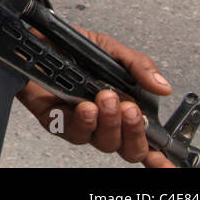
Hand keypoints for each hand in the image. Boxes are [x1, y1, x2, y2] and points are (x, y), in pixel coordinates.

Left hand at [17, 26, 174, 167]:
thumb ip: (137, 67)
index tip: (166, 161)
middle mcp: (103, 121)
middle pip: (127, 147)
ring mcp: (80, 123)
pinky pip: (72, 132)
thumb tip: (163, 86)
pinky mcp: (54, 121)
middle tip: (129, 108)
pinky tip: (85, 107)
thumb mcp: (109, 50)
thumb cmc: (70, 47)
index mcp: (122, 107)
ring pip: (102, 141)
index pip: (144, 141)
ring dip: (108, 122)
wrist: (33, 38)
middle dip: (133, 131)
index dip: (157, 157)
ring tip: (105, 99)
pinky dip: (82, 121)